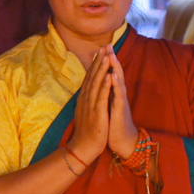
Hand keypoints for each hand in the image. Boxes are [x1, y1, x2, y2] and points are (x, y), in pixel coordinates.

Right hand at [68, 46, 111, 165]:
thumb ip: (87, 100)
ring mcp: (90, 105)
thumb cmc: (87, 131)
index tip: (100, 51)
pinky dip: (105, 85)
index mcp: (84, 98)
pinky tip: (110, 76)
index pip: (90, 77)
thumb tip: (88, 90)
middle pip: (92, 76)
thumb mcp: (86, 111)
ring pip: (96, 83)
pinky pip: (101, 97)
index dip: (95, 63)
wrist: (83, 147)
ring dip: (101, 69)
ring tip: (106, 55)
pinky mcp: (97, 113)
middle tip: (103, 46)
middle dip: (98, 61)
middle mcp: (86, 99)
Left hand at [106, 48, 137, 158]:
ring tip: (111, 55)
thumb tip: (103, 83)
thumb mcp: (109, 106)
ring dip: (115, 68)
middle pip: (116, 73)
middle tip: (108, 44)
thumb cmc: (114, 124)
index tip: (102, 47)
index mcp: (113, 94)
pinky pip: (118, 97)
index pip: (110, 74)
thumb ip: (107, 94)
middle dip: (112, 59)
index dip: (106, 61)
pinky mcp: (120, 111)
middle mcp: (118, 95)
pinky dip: (116, 86)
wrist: (123, 142)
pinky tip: (113, 77)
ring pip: (118, 82)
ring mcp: (120, 102)